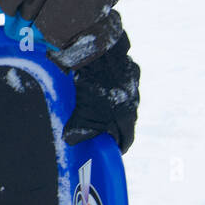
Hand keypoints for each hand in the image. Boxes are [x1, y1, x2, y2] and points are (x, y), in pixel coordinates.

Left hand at [63, 34, 139, 153]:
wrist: (100, 53)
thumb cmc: (93, 86)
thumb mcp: (83, 112)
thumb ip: (79, 130)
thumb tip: (71, 141)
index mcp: (126, 116)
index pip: (127, 139)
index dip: (119, 147)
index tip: (112, 150)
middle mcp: (134, 102)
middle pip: (127, 122)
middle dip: (115, 129)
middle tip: (103, 132)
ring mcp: (133, 86)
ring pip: (126, 103)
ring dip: (116, 108)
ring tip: (101, 108)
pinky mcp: (130, 72)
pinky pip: (124, 86)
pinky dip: (115, 90)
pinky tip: (103, 87)